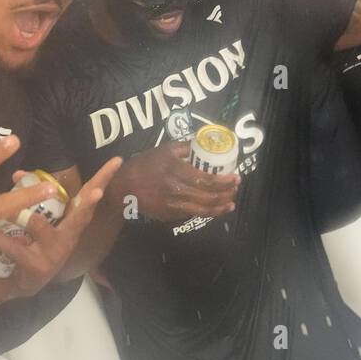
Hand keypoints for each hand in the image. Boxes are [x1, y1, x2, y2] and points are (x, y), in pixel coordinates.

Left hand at [0, 157, 123, 296]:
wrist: (25, 283)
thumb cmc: (34, 243)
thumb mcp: (39, 219)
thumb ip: (31, 195)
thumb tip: (18, 174)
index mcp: (72, 222)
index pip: (90, 195)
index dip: (104, 177)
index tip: (117, 161)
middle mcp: (69, 236)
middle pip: (81, 215)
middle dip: (89, 203)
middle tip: (97, 191)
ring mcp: (55, 252)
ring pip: (39, 225)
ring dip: (21, 215)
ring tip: (6, 209)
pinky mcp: (36, 266)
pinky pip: (13, 245)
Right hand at [109, 140, 238, 222]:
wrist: (123, 187)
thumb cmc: (144, 164)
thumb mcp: (163, 150)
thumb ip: (184, 147)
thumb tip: (201, 144)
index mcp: (176, 171)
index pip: (206, 179)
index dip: (224, 181)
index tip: (236, 178)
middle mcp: (177, 190)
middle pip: (208, 196)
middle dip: (225, 194)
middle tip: (236, 190)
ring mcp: (173, 205)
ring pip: (201, 209)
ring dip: (219, 208)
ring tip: (230, 204)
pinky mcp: (169, 215)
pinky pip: (190, 214)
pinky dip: (203, 212)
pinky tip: (212, 209)